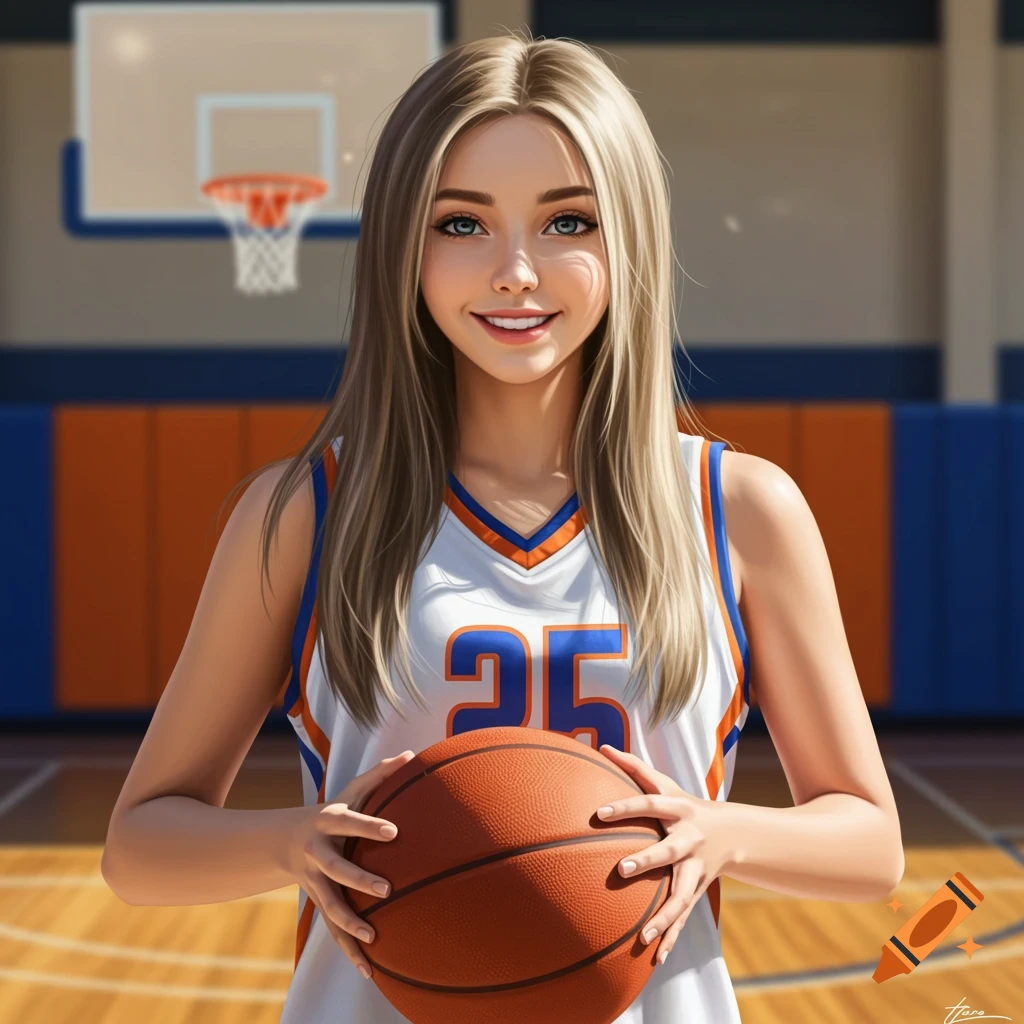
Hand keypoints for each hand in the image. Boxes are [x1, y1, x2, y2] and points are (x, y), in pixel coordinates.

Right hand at [282, 750, 414, 978]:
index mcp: (329, 823)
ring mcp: (315, 882)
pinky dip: (348, 950)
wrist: (286, 840)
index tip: (395, 832)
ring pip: (330, 907)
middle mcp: (319, 854)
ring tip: (373, 938)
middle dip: (360, 880)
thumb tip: (410, 754)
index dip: (371, 826)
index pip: (352, 822)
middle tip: (387, 889)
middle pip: (338, 869)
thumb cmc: (332, 811)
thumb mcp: (351, 791)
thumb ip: (380, 775)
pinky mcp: (319, 902)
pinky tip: (368, 969)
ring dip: (350, 924)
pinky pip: (333, 929)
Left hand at [596, 745, 736, 965]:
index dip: (626, 806)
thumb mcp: (666, 783)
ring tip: (644, 937)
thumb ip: (634, 767)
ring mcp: (695, 870)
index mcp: (679, 811)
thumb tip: (601, 746)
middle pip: (668, 851)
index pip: (650, 803)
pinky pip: (682, 916)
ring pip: (681, 895)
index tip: (599, 814)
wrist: (734, 833)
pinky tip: (656, 958)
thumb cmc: (686, 804)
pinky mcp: (696, 891)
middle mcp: (689, 841)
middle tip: (622, 869)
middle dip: (647, 860)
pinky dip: (671, 937)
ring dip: (664, 917)